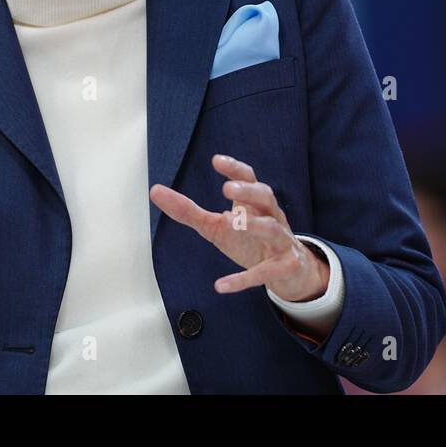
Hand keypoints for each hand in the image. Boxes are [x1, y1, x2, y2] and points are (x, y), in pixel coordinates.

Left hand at [149, 154, 329, 301]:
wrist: (291, 272)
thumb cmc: (251, 242)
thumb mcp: (217, 226)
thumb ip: (188, 211)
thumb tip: (154, 191)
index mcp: (255, 204)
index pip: (250, 179)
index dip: (235, 169)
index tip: (216, 161)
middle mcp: (271, 217)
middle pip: (266, 196)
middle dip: (248, 191)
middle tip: (228, 189)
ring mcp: (281, 242)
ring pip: (273, 229)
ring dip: (255, 225)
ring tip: (234, 223)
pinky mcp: (285, 267)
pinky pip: (265, 272)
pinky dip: (243, 279)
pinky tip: (220, 285)